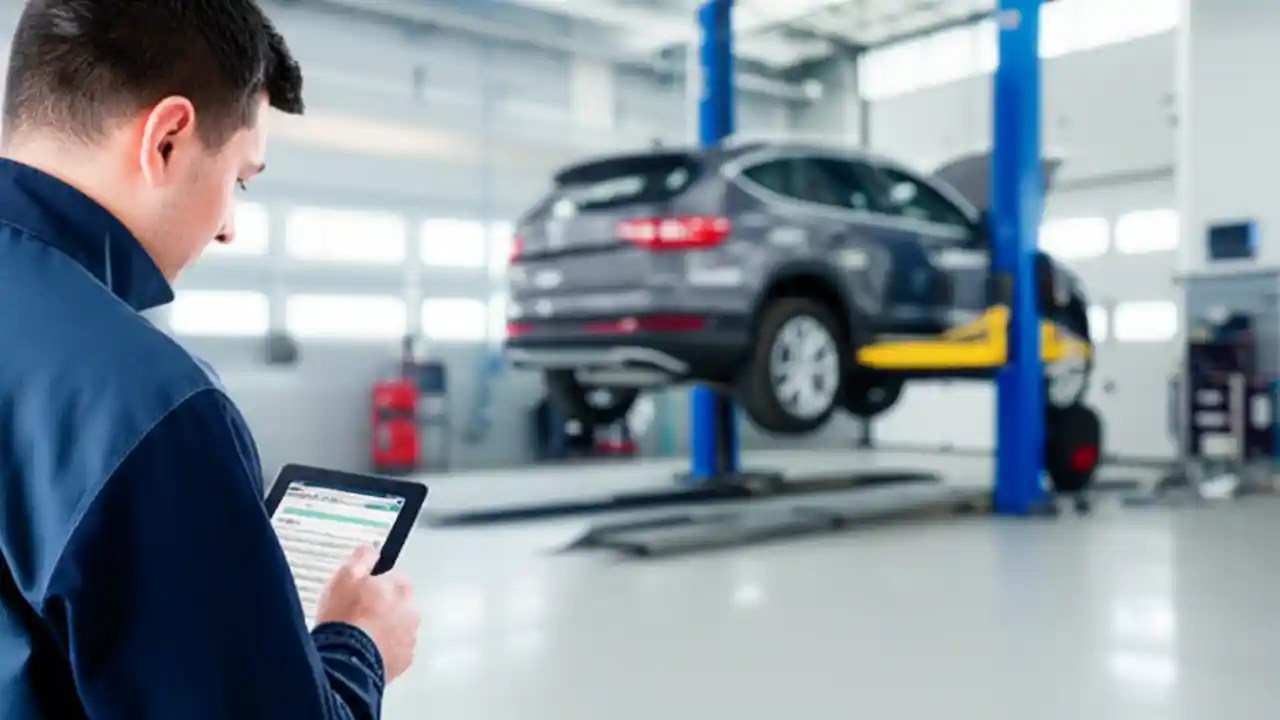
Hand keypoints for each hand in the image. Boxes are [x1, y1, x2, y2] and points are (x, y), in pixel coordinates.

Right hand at [316, 545, 419, 682]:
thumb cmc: (345, 618)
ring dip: (380, 630)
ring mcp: (409, 638)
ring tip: (355, 637)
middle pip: (395, 604)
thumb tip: (369, 550)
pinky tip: (361, 652)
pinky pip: (392, 651)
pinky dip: (380, 651)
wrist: (345, 661)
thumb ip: (361, 557)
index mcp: (401, 587)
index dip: (371, 585)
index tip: (358, 593)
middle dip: (378, 608)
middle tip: (353, 616)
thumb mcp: (345, 576)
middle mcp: (411, 612)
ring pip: (395, 629)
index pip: (392, 579)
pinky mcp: (403, 660)